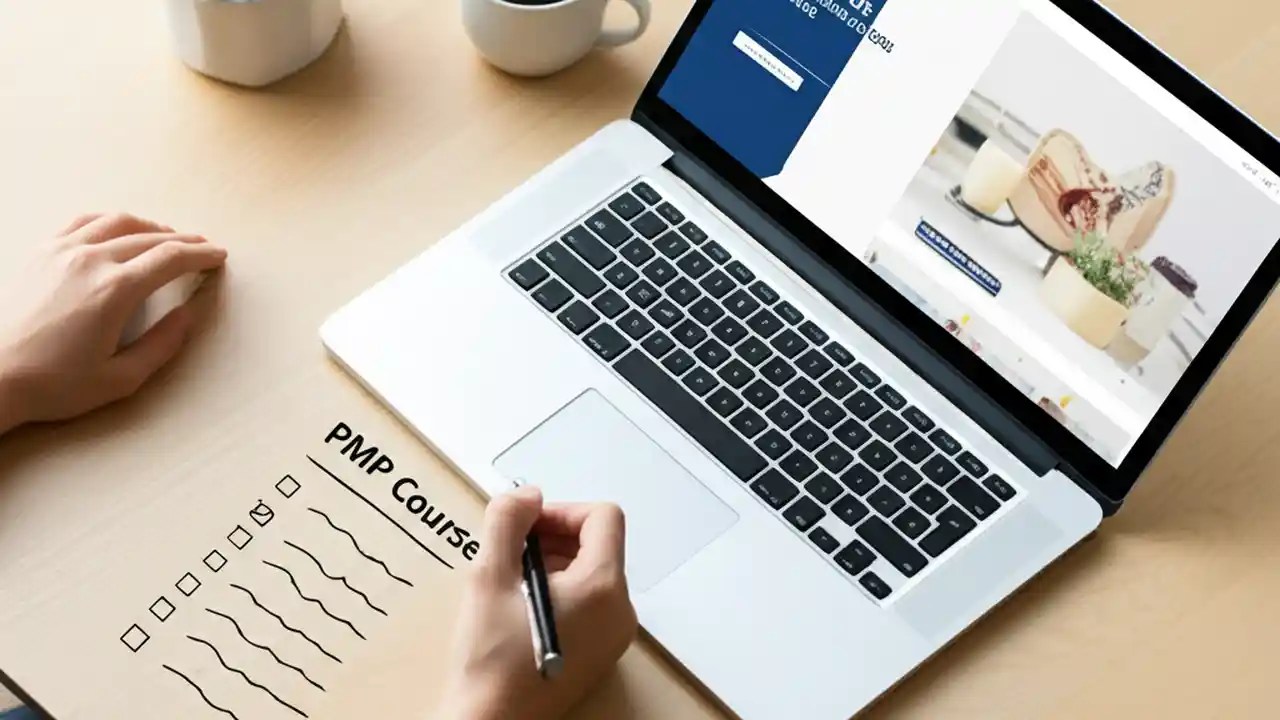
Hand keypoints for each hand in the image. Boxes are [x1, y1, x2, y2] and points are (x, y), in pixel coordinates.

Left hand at [0, 213, 226, 433]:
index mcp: (116, 290)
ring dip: (151, 226)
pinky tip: (120, 231)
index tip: (218, 257)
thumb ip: (163, 345)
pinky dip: (111, 221)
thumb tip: (188, 315)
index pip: (172, 258)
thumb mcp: (121, 378)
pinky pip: (83, 221)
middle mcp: (90, 260)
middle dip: (184, 241)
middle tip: (203, 248)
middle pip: (151, 237)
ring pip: (118, 221)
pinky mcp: (40, 252)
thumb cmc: (53, 384)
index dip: (202, 255)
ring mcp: (61, 251)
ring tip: (167, 237)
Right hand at [437, 487, 636, 719]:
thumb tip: (528, 494)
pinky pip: (590, 603)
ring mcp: (613, 636)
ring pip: (592, 573)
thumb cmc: (491, 660)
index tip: (526, 527)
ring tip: (511, 582)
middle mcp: (620, 611)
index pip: (602, 517)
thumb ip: (508, 520)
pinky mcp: (600, 654)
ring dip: (554, 564)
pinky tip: (521, 608)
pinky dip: (560, 592)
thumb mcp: (489, 576)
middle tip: (511, 552)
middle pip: (599, 544)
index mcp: (604, 587)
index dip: (561, 511)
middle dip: (554, 537)